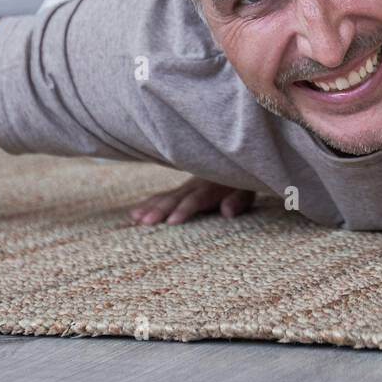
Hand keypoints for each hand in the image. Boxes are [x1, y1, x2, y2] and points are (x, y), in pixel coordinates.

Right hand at [129, 177, 255, 224]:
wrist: (234, 159)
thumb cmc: (243, 182)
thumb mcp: (247, 190)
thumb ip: (238, 200)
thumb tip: (227, 212)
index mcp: (212, 187)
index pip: (196, 199)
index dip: (185, 209)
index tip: (172, 222)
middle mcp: (196, 185)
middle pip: (176, 198)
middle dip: (161, 210)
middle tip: (146, 222)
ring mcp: (187, 186)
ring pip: (166, 196)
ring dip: (151, 207)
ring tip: (136, 219)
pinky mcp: (181, 188)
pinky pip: (163, 195)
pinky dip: (149, 203)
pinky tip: (134, 213)